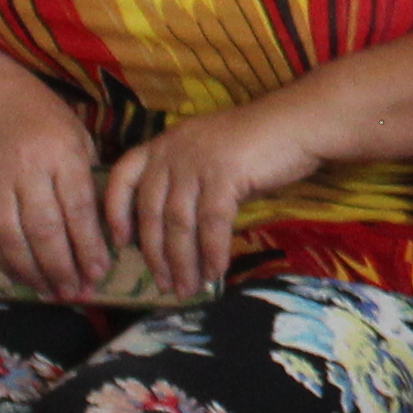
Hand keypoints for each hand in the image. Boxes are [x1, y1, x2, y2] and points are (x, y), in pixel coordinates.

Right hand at [0, 51, 115, 302]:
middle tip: (78, 292)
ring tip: (52, 292)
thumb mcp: (74, 134)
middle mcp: (24, 169)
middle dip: (63, 268)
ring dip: (32, 273)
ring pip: (11, 239)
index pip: (77, 209)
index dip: (89, 246)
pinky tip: (22, 276)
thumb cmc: (38, 114)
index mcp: (60, 152)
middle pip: (44, 230)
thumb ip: (84, 179)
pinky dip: (3, 261)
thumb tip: (99, 231)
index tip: (100, 272)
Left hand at [102, 95, 326, 301]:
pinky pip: (212, 224)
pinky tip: (216, 272)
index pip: (122, 176)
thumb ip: (187, 183)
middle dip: (155, 255)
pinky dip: (212, 252)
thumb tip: (176, 234)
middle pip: (151, 212)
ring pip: (179, 223)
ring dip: (183, 262)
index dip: (115, 211)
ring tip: (188, 288)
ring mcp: (197, 162)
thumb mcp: (208, 155)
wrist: (297, 123)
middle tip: (164, 285)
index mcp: (164, 144)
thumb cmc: (257, 142)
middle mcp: (173, 152)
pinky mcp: (224, 175)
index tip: (120, 243)